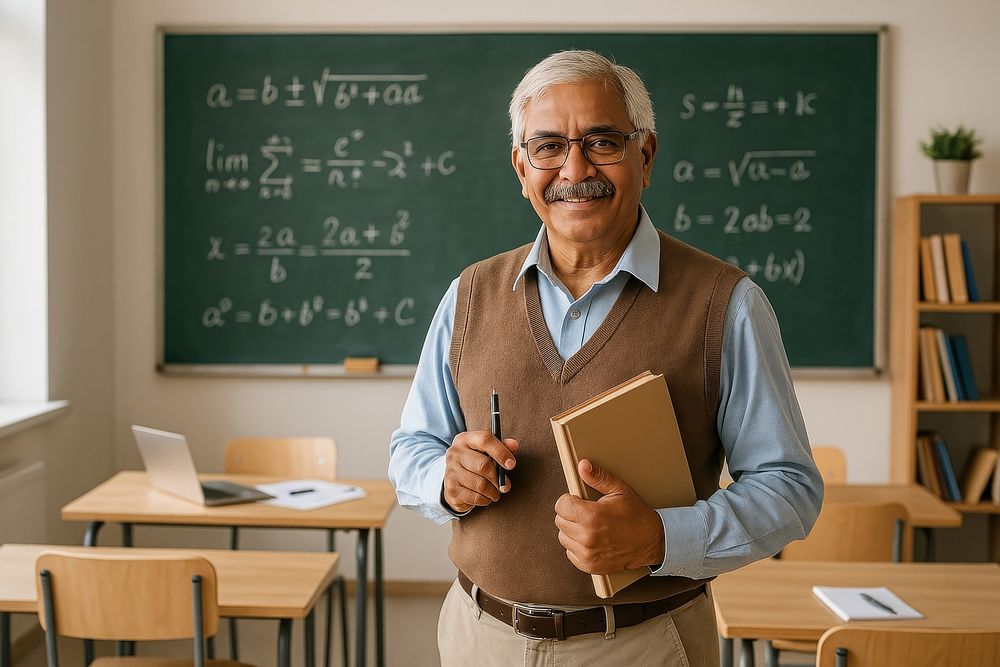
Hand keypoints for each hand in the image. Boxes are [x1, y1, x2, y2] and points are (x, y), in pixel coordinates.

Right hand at [442, 430, 518, 513]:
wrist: (453, 478)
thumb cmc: (475, 461)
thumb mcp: (486, 450)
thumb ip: (502, 446)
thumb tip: (514, 445)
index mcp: (465, 439)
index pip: (485, 440)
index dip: (501, 452)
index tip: (511, 464)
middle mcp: (455, 453)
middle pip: (483, 465)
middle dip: (498, 478)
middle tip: (506, 485)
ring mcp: (451, 471)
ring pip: (480, 485)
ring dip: (493, 492)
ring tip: (495, 492)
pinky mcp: (451, 489)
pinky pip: (475, 497)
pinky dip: (485, 500)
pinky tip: (485, 497)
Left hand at [554, 459, 664, 574]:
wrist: (652, 542)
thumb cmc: (636, 516)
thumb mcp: (620, 491)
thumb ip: (599, 477)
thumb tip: (583, 466)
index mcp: (591, 516)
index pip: (560, 505)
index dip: (569, 500)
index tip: (578, 501)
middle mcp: (587, 537)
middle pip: (560, 520)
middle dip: (570, 514)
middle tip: (586, 513)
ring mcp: (587, 553)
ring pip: (563, 537)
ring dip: (572, 530)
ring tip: (589, 526)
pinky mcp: (589, 566)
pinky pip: (570, 553)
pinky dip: (576, 546)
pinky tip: (591, 539)